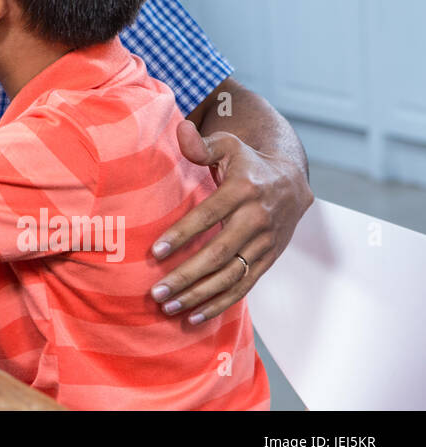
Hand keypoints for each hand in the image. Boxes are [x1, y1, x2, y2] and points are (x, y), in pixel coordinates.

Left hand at [149, 120, 313, 323]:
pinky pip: (244, 286)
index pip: (208, 215)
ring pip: (231, 275)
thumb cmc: (247, 162)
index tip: (155, 252)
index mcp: (243, 190)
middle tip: (156, 292)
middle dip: (186, 275)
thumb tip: (180, 130)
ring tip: (168, 307)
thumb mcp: (228, 144)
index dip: (182, 235)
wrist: (292, 181)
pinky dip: (220, 303)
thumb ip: (201, 143)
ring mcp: (266, 243)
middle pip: (218, 253)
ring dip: (200, 295)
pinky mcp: (269, 259)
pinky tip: (194, 316)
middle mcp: (257, 219)